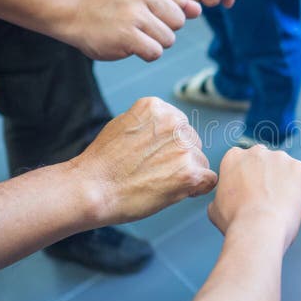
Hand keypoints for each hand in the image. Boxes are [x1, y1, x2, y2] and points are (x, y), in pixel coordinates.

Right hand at [64, 0, 200, 61]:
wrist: (74, 13)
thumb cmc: (114, 4)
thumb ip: (173, 1)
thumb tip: (198, 10)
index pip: (183, 2)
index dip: (168, 13)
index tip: (147, 10)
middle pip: (178, 22)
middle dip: (164, 29)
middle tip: (139, 24)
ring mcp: (134, 13)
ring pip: (169, 39)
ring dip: (154, 43)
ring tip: (133, 33)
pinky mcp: (127, 36)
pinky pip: (155, 52)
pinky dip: (145, 54)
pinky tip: (129, 44)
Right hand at [73, 97, 216, 224]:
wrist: (90, 189)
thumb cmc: (102, 164)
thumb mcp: (123, 126)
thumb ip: (149, 125)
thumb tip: (170, 131)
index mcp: (157, 107)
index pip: (179, 126)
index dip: (168, 147)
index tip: (151, 159)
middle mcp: (174, 122)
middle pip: (192, 143)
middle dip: (178, 159)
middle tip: (153, 174)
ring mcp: (183, 147)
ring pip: (200, 161)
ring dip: (186, 174)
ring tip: (156, 184)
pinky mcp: (190, 172)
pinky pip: (209, 180)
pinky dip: (197, 189)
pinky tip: (176, 192)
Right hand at [208, 146, 300, 249]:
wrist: (258, 228)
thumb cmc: (236, 221)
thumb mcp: (215, 209)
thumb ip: (220, 197)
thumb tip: (219, 202)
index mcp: (234, 157)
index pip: (243, 161)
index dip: (247, 178)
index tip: (250, 192)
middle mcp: (257, 151)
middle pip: (265, 161)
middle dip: (267, 176)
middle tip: (266, 198)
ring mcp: (281, 158)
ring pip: (285, 169)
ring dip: (284, 182)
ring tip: (279, 205)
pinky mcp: (300, 168)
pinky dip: (300, 189)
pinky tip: (291, 204)